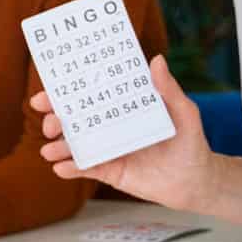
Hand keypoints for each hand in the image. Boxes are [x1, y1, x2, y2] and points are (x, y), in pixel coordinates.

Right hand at [35, 54, 218, 210]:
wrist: (195, 181)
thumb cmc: (190, 141)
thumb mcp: (183, 112)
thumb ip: (168, 89)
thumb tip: (157, 60)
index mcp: (120, 106)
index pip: (89, 95)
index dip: (64, 93)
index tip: (46, 93)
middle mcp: (109, 125)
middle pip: (74, 119)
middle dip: (54, 119)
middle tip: (49, 123)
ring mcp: (107, 149)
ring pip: (75, 145)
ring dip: (57, 146)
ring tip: (50, 149)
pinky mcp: (109, 171)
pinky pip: (85, 169)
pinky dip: (70, 168)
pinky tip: (60, 168)